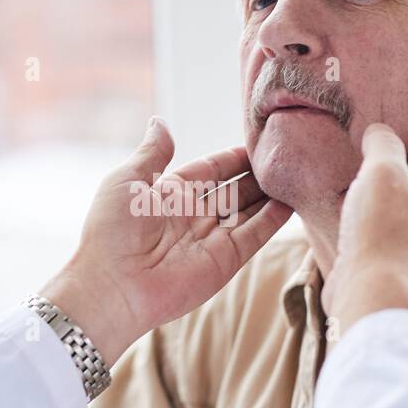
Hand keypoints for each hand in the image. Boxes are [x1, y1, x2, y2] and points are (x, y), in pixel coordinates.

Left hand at [41, 117, 291, 365]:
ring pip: (250, 210)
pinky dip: (274, 218)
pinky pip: (256, 234)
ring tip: (295, 171)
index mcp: (171, 194)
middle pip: (235, 189)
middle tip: (284, 155)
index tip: (258, 141)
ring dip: (270, 193)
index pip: (211, 169)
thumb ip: (152, 153)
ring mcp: (212, 238)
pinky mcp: (226, 260)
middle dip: (257, 173)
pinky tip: (292, 199)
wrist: (112, 286)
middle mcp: (195, 215)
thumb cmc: (111, 232)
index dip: (233, 157)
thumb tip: (160, 121)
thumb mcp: (128, 181)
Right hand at [322, 124, 407, 335]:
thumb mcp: (383, 171)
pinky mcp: (387, 263)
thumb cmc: (384, 230)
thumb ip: (383, 144)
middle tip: (372, 145)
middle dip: (398, 164)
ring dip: (378, 192)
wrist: (370, 293)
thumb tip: (379, 133)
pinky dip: (364, 216)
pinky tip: (345, 210)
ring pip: (397, 207)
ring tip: (355, 174)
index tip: (399, 122)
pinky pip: (378, 229)